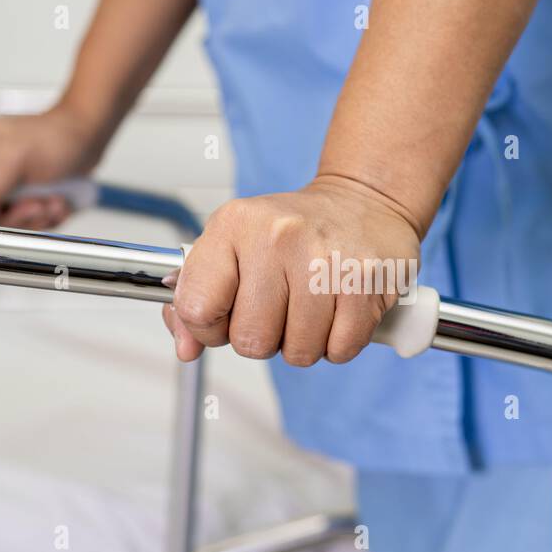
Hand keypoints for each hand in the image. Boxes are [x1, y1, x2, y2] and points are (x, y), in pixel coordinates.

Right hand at [0, 103, 103, 227]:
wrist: (88, 137)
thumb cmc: (55, 136)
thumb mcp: (14, 158)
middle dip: (15, 215)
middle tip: (34, 202)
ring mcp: (4, 187)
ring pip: (8, 224)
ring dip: (35, 217)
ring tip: (51, 198)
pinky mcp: (24, 199)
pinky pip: (29, 224)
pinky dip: (47, 218)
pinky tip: (57, 201)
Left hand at [165, 175, 422, 365]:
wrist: (363, 199)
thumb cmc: (293, 229)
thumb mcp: (233, 244)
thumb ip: (198, 296)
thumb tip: (186, 348)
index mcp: (234, 225)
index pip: (196, 308)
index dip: (208, 328)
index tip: (223, 317)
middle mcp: (278, 237)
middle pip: (251, 340)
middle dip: (263, 338)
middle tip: (278, 309)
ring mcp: (324, 260)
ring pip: (298, 352)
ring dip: (303, 342)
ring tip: (310, 306)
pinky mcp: (364, 283)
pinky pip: (339, 350)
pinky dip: (337, 343)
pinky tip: (337, 310)